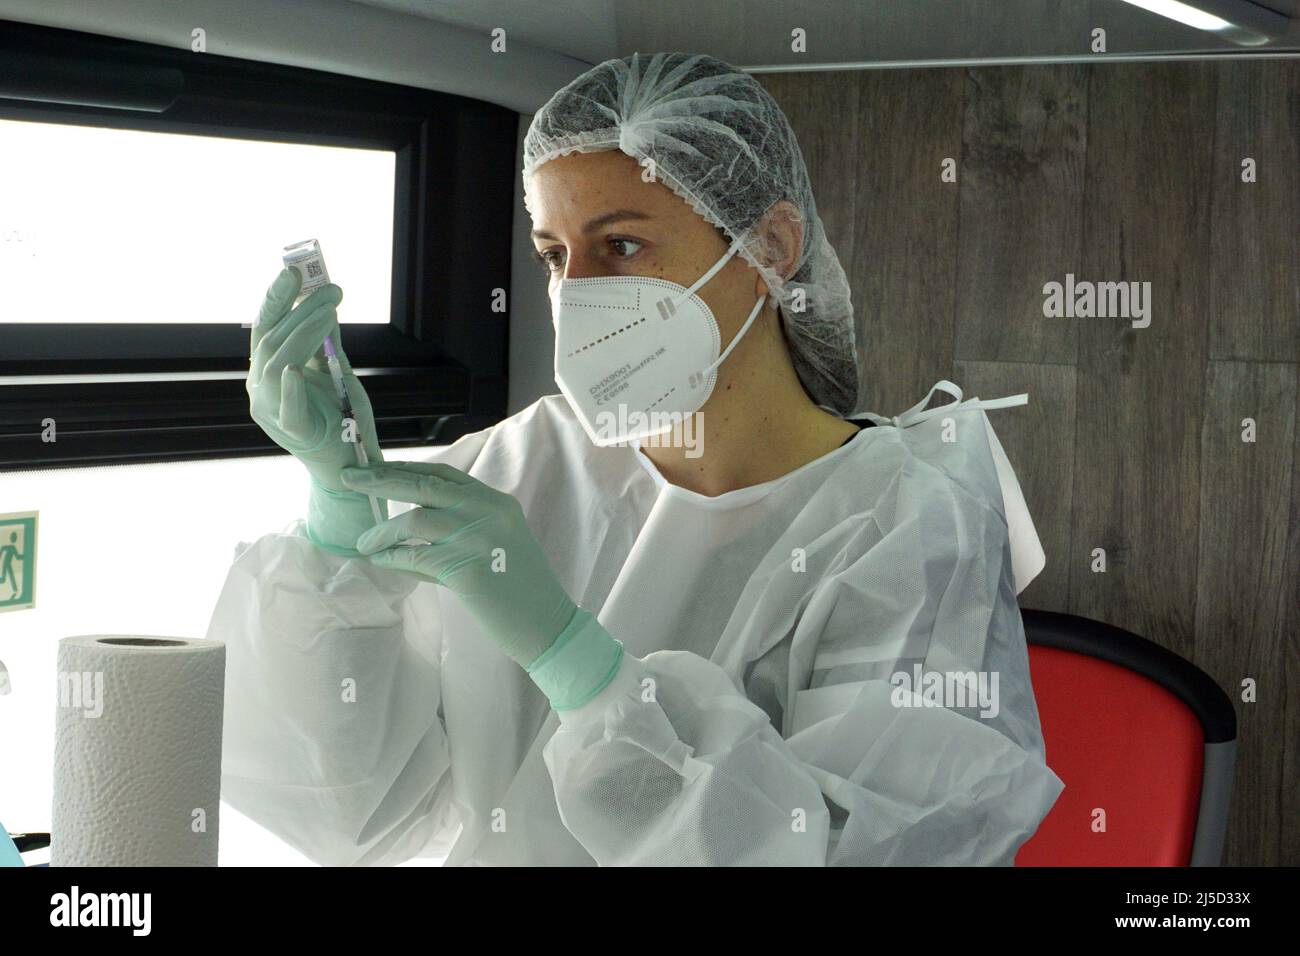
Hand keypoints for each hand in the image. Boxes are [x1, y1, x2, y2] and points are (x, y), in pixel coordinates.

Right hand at [247, 269, 381, 492]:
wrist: (351, 462)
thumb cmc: (341, 416)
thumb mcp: (334, 370)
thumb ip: (325, 342)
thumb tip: (325, 303)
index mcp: (268, 370)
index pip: (265, 326)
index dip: (276, 297)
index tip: (293, 270)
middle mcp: (261, 387)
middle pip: (272, 338)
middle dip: (300, 309)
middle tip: (331, 288)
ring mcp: (271, 410)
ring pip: (277, 362)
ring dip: (304, 332)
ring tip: (330, 311)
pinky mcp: (291, 431)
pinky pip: (286, 407)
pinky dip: (290, 387)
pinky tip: (295, 369)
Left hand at [340, 461, 576, 667]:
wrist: (547, 623)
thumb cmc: (519, 588)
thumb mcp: (497, 542)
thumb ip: (461, 526)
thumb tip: (408, 522)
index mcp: (497, 501)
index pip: (444, 474)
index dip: (407, 468)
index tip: (376, 467)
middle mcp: (488, 511)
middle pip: (424, 485)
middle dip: (381, 479)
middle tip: (350, 478)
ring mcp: (478, 537)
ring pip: (413, 519)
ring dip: (382, 531)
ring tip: (364, 542)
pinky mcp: (466, 568)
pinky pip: (414, 556)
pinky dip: (392, 557)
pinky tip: (380, 561)